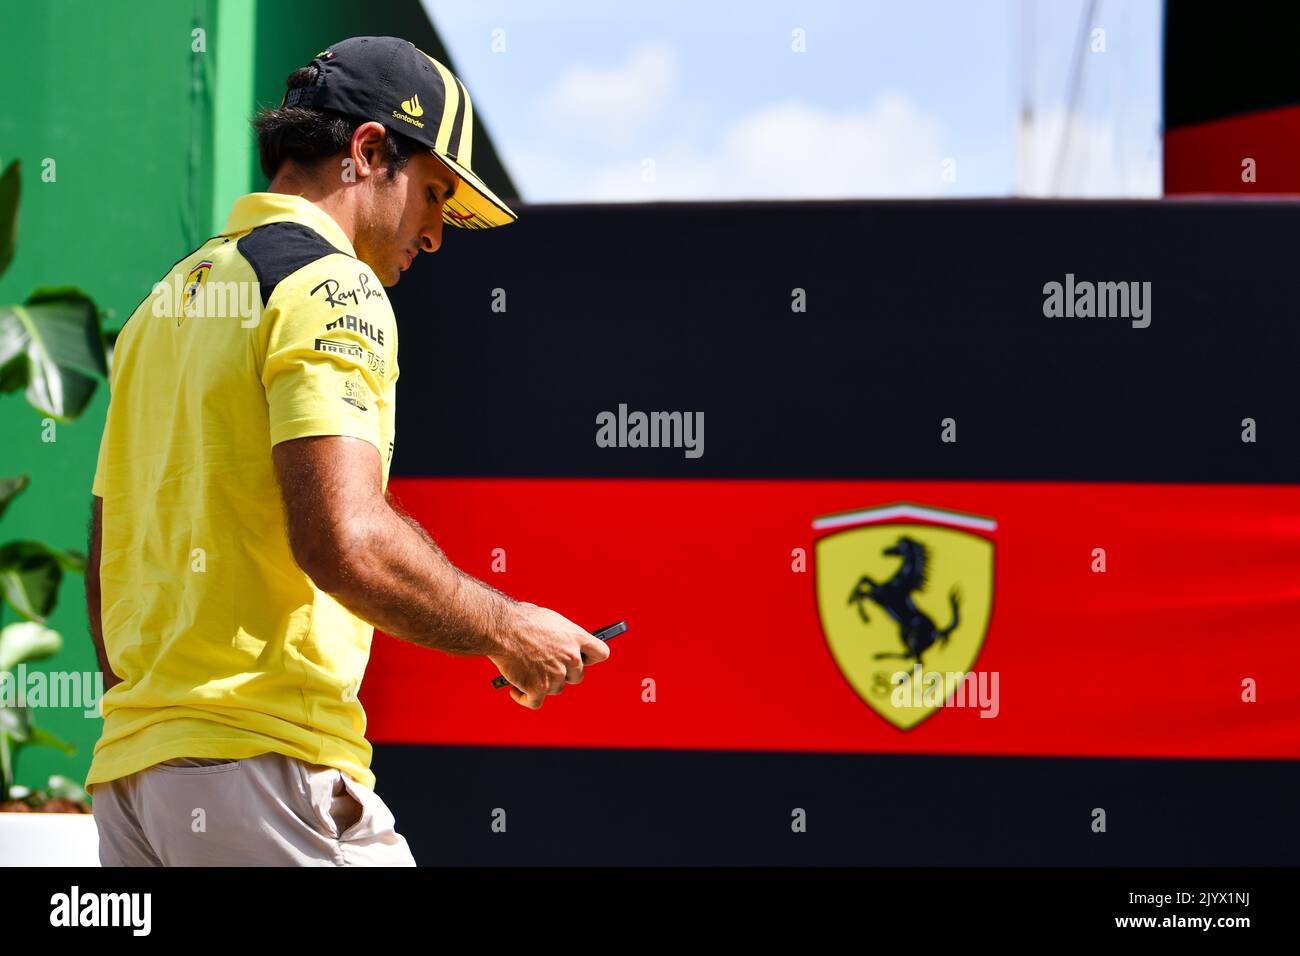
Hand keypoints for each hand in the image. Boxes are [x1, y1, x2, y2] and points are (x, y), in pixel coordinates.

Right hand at [487, 603, 610, 708]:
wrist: (501, 627)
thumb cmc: (521, 619)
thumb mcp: (550, 620)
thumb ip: (562, 636)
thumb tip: (561, 645)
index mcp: (576, 637)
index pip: (601, 653)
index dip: (590, 659)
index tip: (582, 660)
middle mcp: (571, 657)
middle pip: (577, 676)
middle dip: (563, 673)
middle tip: (546, 667)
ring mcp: (556, 675)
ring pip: (556, 689)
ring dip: (543, 684)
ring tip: (527, 672)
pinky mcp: (539, 689)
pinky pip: (535, 702)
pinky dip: (525, 698)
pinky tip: (516, 690)